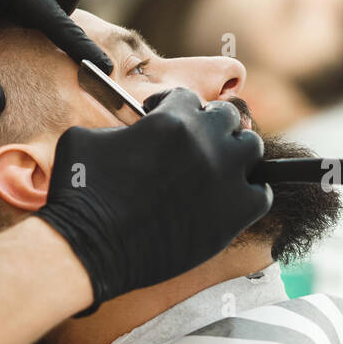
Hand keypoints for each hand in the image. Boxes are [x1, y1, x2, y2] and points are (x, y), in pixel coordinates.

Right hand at [37, 88, 272, 310]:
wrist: (92, 246)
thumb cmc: (81, 192)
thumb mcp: (84, 138)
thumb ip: (115, 124)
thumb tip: (126, 127)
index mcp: (170, 121)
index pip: (188, 97)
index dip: (176, 107)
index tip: (169, 119)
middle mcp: (204, 142)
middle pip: (228, 116)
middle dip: (213, 125)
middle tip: (198, 142)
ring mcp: (224, 177)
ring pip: (252, 148)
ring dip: (236, 153)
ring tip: (219, 166)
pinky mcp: (234, 213)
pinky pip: (261, 192)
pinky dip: (249, 192)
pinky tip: (231, 198)